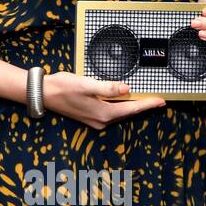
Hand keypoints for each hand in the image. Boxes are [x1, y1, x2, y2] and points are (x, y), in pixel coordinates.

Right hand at [41, 71, 165, 131]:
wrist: (43, 94)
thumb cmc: (63, 87)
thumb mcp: (87, 84)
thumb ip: (108, 87)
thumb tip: (126, 89)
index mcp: (103, 113)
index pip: (132, 108)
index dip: (148, 104)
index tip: (162, 101)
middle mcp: (101, 120)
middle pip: (128, 112)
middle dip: (143, 106)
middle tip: (158, 100)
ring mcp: (95, 120)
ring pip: (120, 112)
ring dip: (132, 106)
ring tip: (146, 100)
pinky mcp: (90, 115)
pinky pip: (111, 112)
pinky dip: (121, 106)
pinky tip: (124, 100)